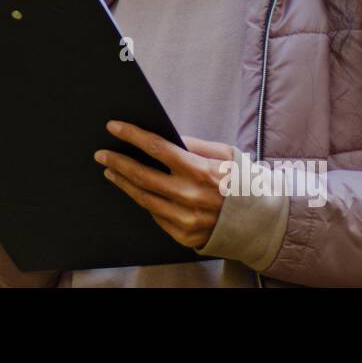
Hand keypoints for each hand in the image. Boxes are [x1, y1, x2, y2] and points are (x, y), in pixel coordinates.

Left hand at [94, 120, 236, 249]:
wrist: (260, 223)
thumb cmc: (242, 182)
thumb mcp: (226, 155)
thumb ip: (196, 144)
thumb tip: (167, 136)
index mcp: (201, 170)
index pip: (158, 148)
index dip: (133, 136)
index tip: (114, 127)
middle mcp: (190, 196)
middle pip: (143, 175)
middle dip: (118, 161)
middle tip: (102, 154)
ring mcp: (185, 219)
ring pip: (143, 198)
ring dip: (123, 182)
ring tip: (111, 171)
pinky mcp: (183, 235)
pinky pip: (155, 215)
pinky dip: (143, 200)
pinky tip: (135, 190)